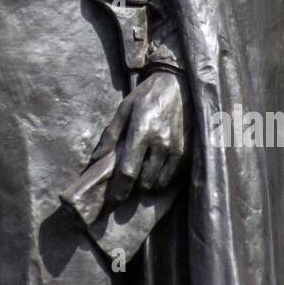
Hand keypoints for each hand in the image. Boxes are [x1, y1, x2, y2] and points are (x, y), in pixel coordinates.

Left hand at [95, 70, 190, 201]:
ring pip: (159, 182)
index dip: (119, 189)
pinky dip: (161, 178)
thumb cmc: (147, 96)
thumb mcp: (124, 109)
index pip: (128, 170)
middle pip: (144, 182)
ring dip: (147, 184)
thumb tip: (96, 159)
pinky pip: (172, 177)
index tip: (113, 199)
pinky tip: (154, 169)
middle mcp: (161, 142)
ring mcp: (176, 148)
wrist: (179, 85)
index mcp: (142, 131)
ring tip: (140, 176)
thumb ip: (110, 135)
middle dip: (133, 187)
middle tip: (126, 183)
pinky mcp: (187, 151)